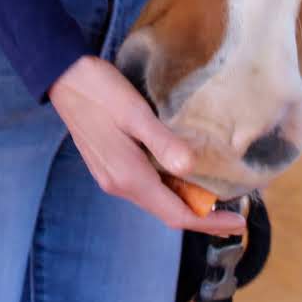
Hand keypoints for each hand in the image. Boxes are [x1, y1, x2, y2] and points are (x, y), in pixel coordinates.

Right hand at [47, 55, 247, 236]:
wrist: (62, 77)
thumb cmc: (99, 91)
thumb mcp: (135, 112)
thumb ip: (162, 142)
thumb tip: (190, 168)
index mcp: (128, 176)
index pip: (176, 214)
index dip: (209, 222)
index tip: (238, 223)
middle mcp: (119, 185)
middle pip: (167, 212)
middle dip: (201, 216)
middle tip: (234, 213)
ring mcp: (111, 177)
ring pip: (155, 200)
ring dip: (185, 202)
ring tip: (213, 196)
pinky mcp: (108, 166)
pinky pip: (144, 188)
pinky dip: (168, 189)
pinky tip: (181, 176)